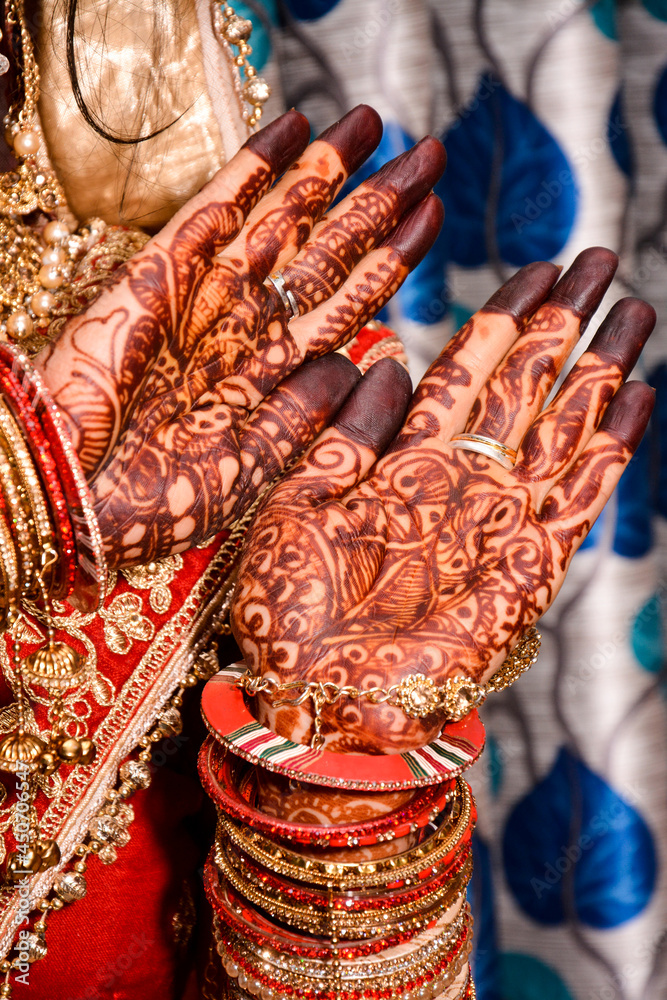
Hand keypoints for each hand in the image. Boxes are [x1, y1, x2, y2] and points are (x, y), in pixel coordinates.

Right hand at [35, 107, 445, 566]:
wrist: (75, 493)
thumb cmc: (161, 500)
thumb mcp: (258, 467)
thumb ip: (309, 415)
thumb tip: (362, 361)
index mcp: (276, 371)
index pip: (348, 302)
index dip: (392, 258)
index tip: (434, 217)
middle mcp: (250, 323)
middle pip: (328, 250)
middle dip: (379, 203)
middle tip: (430, 153)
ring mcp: (209, 291)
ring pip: (281, 217)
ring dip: (329, 169)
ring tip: (376, 120)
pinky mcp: (162, 268)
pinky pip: (217, 205)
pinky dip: (255, 166)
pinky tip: (294, 125)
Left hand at [231, 248, 655, 753]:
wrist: (315, 702)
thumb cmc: (288, 607)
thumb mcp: (299, 498)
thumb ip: (350, 430)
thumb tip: (390, 356)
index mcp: (403, 464)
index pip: (464, 373)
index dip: (501, 320)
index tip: (535, 269)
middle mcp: (460, 483)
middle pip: (524, 385)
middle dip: (563, 322)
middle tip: (600, 259)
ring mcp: (500, 522)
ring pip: (562, 427)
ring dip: (599, 367)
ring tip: (633, 309)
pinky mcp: (533, 569)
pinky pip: (581, 497)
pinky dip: (611, 448)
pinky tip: (638, 396)